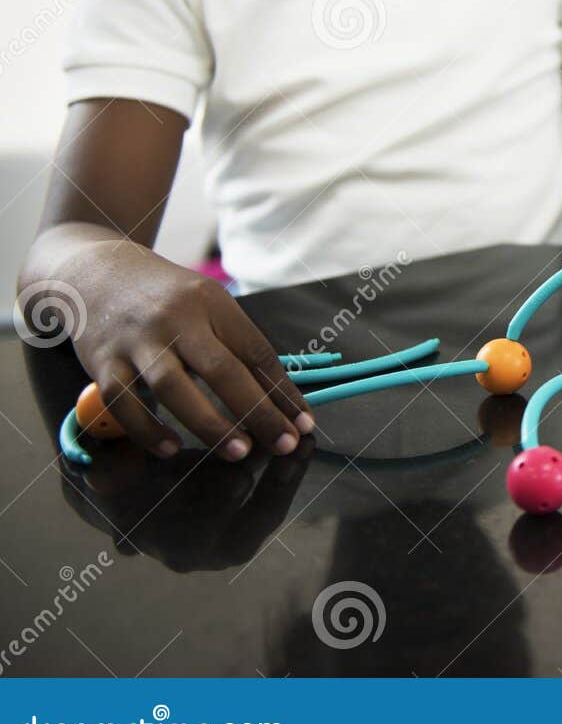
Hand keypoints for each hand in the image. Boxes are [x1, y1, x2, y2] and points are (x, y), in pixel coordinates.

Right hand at [56, 241, 313, 460]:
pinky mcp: (102, 360)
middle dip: (257, 411)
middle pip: (221, 369)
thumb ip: (234, 343)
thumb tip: (276, 395)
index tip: (303, 422)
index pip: (255, 351)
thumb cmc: (165, 295)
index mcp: (211, 303)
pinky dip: (147, 429)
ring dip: (209, 425)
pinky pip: (123, 402)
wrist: (96, 271)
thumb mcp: (206, 303)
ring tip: (238, 452)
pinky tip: (170, 448)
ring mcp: (136, 340)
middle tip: (283, 443)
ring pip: (173, 388)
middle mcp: (175, 319)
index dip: (282, 390)